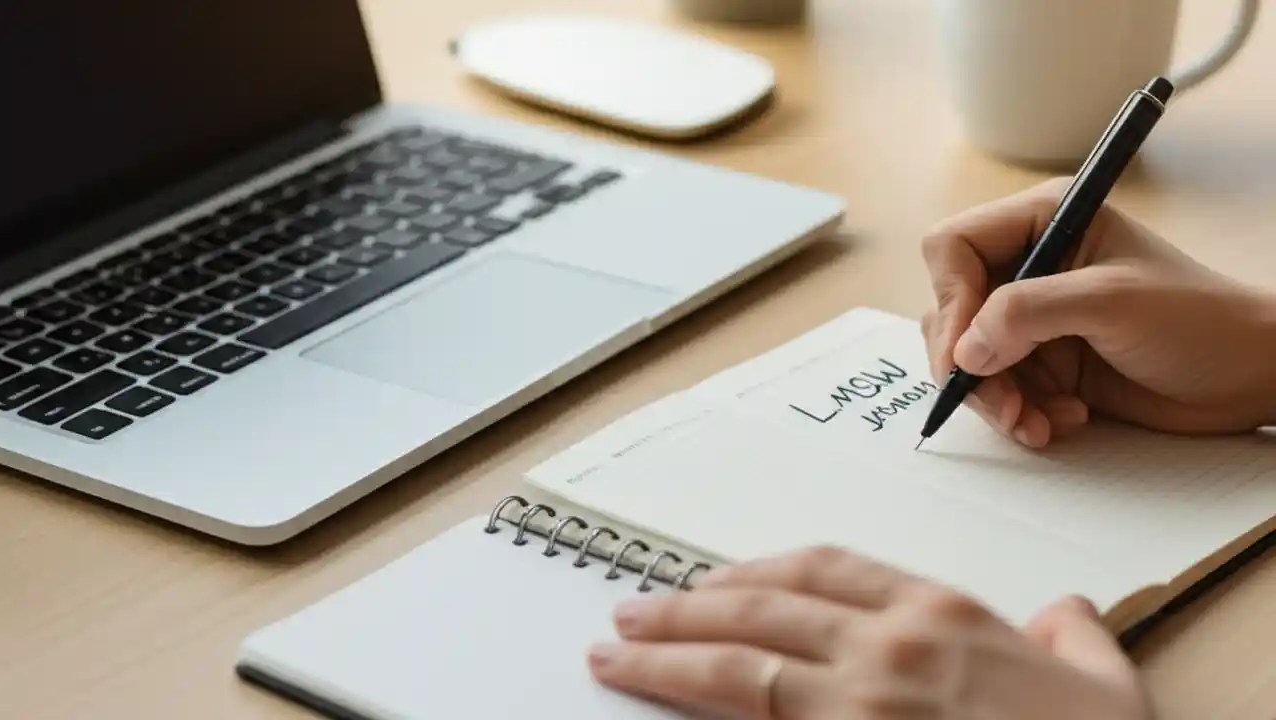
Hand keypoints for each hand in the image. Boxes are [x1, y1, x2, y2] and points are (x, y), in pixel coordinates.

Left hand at [588, 547, 1149, 719]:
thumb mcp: (1104, 680)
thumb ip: (1072, 635)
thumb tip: (1063, 613)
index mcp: (941, 614)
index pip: (825, 567)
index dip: (757, 569)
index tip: (716, 581)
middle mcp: (890, 649)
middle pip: (761, 609)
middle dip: (686, 610)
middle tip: (633, 612)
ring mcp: (863, 707)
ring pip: (739, 668)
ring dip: (667, 658)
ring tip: (617, 654)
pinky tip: (665, 718)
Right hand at [921, 179, 1275, 446]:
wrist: (1248, 377)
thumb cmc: (1198, 321)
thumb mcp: (1111, 303)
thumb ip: (1028, 312)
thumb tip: (963, 349)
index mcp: (1044, 221)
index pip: (953, 247)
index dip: (950, 299)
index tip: (967, 350)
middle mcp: (1030, 265)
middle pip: (951, 309)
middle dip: (969, 363)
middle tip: (1002, 402)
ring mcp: (1033, 318)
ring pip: (968, 358)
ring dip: (996, 398)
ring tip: (1037, 422)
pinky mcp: (1042, 363)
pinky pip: (997, 390)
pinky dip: (1019, 414)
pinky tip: (1061, 422)